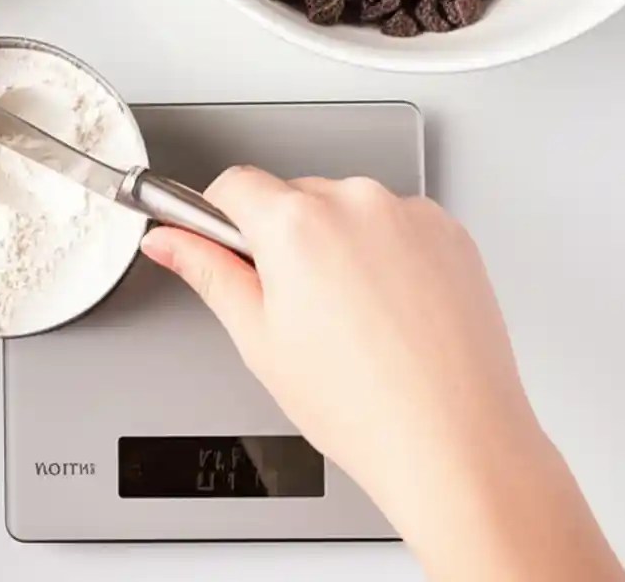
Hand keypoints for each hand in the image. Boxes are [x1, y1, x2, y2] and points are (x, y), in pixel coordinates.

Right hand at [141, 166, 624, 581]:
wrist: (455, 441)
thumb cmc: (361, 405)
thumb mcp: (258, 339)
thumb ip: (207, 272)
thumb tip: (169, 241)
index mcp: (296, 224)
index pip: (234, 184)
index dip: (216, 217)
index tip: (218, 245)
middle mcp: (356, 202)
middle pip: (291, 196)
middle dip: (278, 239)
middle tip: (289, 306)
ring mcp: (409, 214)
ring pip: (344, 210)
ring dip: (333, 244)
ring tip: (347, 319)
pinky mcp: (450, 232)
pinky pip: (395, 224)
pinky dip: (382, 254)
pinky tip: (385, 312)